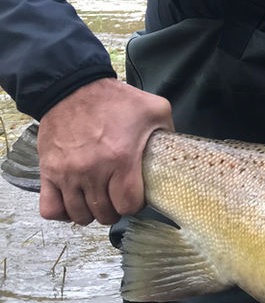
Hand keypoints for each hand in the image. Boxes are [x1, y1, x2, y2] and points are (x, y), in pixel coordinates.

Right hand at [37, 78, 172, 225]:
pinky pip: (51, 209)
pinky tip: (74, 202)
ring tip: (98, 199)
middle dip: (115, 209)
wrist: (72, 87)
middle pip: (105, 213)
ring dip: (91, 211)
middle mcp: (93, 170)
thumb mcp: (154, 109)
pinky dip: (63, 211)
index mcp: (122, 158)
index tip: (136, 195)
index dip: (135, 204)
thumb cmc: (114, 99)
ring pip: (80, 215)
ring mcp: (68, 173)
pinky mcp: (49, 172)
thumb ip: (169, 131)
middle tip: (117, 196)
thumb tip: (177, 150)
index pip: (128, 205)